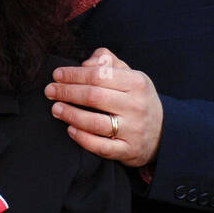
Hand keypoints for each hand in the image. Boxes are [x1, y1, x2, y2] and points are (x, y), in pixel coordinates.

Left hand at [45, 47, 163, 167]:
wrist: (163, 133)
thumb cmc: (137, 100)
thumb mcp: (131, 77)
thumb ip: (109, 63)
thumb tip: (87, 61)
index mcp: (137, 83)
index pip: (99, 75)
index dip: (74, 74)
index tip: (57, 75)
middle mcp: (136, 106)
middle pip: (94, 96)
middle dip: (67, 92)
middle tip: (49, 91)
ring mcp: (133, 130)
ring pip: (95, 122)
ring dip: (71, 114)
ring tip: (55, 109)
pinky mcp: (128, 150)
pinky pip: (101, 146)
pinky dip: (82, 138)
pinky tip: (70, 129)